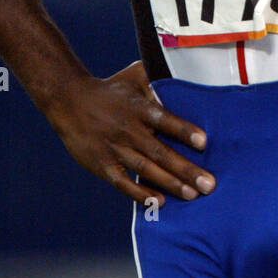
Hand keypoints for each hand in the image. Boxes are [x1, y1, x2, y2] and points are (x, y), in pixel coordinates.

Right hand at [44, 60, 215, 206]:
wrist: (69, 102)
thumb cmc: (110, 89)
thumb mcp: (134, 76)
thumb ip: (158, 78)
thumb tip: (184, 79)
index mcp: (138, 108)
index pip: (164, 119)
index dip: (183, 130)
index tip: (204, 142)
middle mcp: (128, 130)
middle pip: (160, 152)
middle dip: (186, 169)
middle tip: (209, 184)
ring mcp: (115, 149)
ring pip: (146, 170)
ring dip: (170, 183)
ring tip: (192, 194)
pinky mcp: (103, 165)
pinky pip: (123, 183)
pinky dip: (140, 193)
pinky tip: (159, 202)